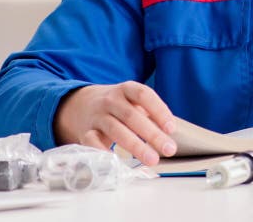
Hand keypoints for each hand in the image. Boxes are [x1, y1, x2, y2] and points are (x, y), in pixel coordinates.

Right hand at [54, 81, 176, 166]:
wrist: (82, 103)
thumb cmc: (118, 106)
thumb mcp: (133, 101)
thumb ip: (149, 113)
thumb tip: (169, 134)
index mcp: (126, 89)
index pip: (144, 94)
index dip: (158, 110)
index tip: (171, 128)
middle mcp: (111, 100)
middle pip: (132, 116)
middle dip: (152, 134)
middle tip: (169, 149)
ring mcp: (97, 116)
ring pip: (116, 130)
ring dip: (136, 146)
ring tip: (153, 160)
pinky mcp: (85, 132)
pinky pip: (92, 142)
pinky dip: (104, 152)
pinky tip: (118, 163)